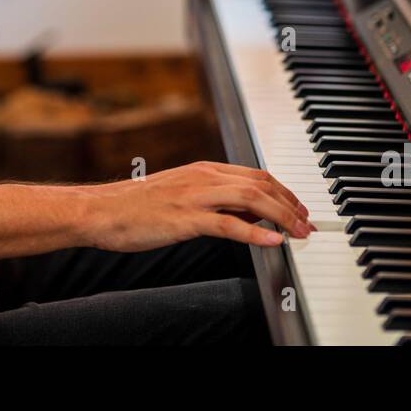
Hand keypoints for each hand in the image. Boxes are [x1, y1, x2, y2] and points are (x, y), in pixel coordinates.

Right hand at [81, 161, 316, 252]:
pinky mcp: (185, 218)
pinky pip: (229, 225)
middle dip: (291, 204)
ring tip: (298, 232)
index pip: (256, 174)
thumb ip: (215, 201)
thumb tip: (249, 216)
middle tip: (308, 224)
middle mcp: (203, 176)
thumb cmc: (137, 207)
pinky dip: (256, 233)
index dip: (284, 191)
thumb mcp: (182, 196)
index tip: (299, 209)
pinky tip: (272, 241)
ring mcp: (195, 196)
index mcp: (204, 169)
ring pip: (252, 199)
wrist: (102, 210)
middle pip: (261, 184)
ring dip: (282, 216)